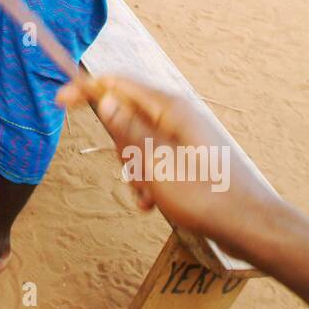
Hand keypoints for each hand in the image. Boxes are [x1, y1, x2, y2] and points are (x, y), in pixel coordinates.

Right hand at [56, 75, 277, 259]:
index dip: (87, 89)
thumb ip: (127, 129)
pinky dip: (147, 179)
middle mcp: (177, 116)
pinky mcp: (187, 157)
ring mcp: (183, 137)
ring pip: (137, 142)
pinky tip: (155, 202)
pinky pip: (153, 159)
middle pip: (126, 115)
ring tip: (148, 193)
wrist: (247, 225)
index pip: (118, 84)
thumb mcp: (155, 161)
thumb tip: (104, 99)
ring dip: (133, 169)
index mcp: (169, 108)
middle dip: (118, 146)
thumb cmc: (203, 194)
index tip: (60, 101)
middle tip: (129, 169)